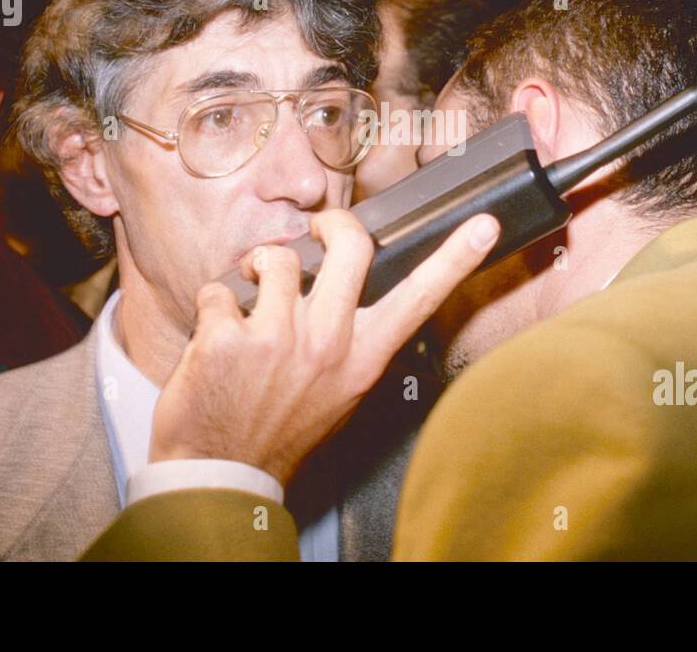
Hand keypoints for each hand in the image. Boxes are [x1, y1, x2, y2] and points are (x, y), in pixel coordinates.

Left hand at [149, 209, 500, 483]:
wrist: (223, 472)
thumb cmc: (281, 431)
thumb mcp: (340, 395)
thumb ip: (353, 344)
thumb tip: (352, 294)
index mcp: (362, 358)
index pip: (418, 299)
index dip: (454, 258)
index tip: (483, 226)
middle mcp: (326, 343)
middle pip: (349, 245)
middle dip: (331, 224)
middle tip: (317, 231)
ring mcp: (277, 338)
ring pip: (276, 258)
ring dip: (258, 268)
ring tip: (253, 297)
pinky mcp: (227, 337)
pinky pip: (219, 289)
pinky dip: (213, 305)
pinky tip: (218, 334)